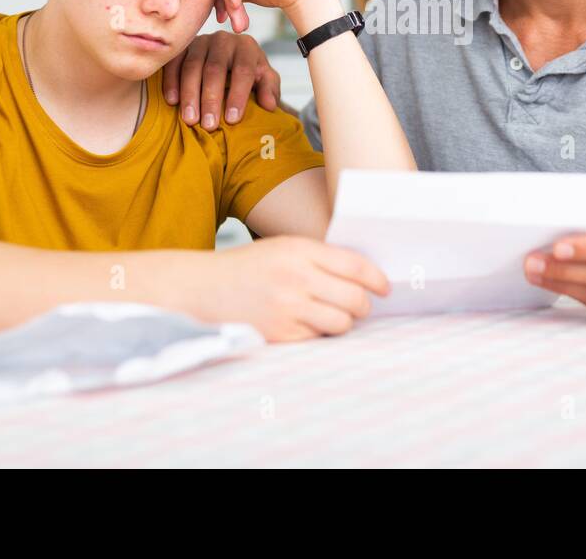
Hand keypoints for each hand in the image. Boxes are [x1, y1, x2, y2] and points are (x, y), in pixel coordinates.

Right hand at [162, 31, 281, 128]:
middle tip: (209, 125)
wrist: (228, 61)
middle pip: (215, 69)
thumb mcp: (264, 80)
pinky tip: (172, 102)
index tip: (233, 120)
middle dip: (211, 99)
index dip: (238, 96)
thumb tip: (269, 105)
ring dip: (190, 94)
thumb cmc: (249, 75)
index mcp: (247, 47)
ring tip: (190, 119)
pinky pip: (174, 62)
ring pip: (192, 67)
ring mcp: (200, 41)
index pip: (243, 70)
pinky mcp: (182, 47)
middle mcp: (223, 40)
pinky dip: (171, 82)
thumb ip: (269, 90)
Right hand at [197, 236, 390, 341]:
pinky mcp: (280, 334)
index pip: (356, 266)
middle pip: (355, 298)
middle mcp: (296, 278)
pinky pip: (318, 338)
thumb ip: (319, 257)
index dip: (377, 279)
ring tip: (336, 317)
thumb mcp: (283, 248)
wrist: (200, 288)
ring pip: (342, 323)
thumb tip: (364, 275)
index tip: (384, 287)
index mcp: (299, 250)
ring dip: (345, 322)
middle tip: (361, 305)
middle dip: (364, 304)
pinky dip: (320, 334)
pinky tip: (309, 324)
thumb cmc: (247, 267)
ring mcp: (288, 308)